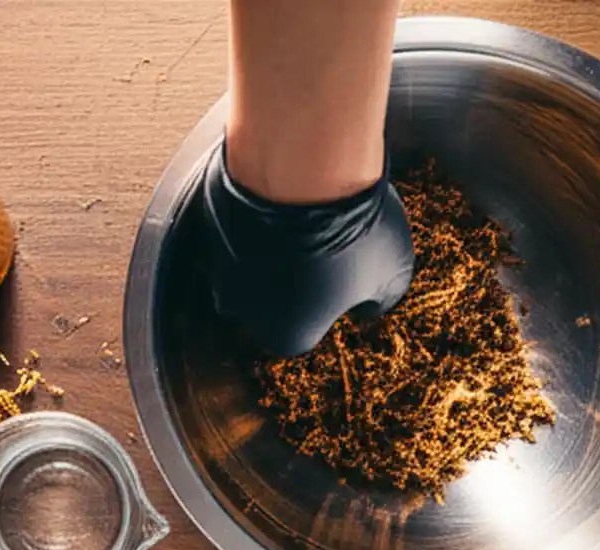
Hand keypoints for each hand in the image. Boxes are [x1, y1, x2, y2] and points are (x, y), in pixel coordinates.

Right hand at [196, 142, 414, 356]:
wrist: (300, 165)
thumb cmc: (347, 230)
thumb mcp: (392, 271)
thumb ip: (380, 298)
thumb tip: (371, 306)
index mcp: (284, 334)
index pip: (303, 333)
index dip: (326, 307)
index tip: (344, 281)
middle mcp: (243, 308)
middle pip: (268, 303)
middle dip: (292, 281)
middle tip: (325, 249)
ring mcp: (220, 266)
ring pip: (247, 266)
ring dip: (270, 249)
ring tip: (305, 216)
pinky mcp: (207, 223)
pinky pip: (233, 229)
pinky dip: (254, 217)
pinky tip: (285, 193)